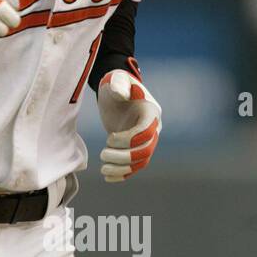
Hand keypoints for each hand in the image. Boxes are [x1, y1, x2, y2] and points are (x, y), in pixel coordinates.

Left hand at [97, 68, 161, 182]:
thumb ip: (118, 84)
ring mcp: (145, 140)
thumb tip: (120, 93)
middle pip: (145, 151)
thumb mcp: (116, 79)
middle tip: (103, 154)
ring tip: (103, 169)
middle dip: (124, 157)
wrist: (115, 91)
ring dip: (122, 169)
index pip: (146, 134)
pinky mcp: (135, 147)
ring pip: (140, 162)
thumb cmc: (115, 83)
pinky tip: (107, 177)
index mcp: (151, 113)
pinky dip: (122, 174)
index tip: (110, 138)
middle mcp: (153, 128)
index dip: (128, 140)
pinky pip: (134, 166)